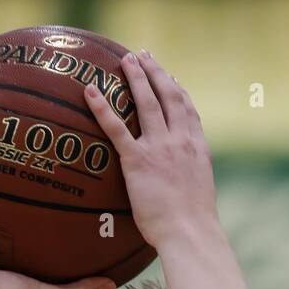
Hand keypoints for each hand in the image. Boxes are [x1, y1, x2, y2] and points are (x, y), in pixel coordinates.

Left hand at [84, 49, 219, 249]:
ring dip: (136, 77)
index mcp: (197, 148)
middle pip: (168, 96)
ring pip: (147, 102)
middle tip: (143, 56)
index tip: (171, 76)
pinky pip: (116, 129)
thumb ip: (189, 180)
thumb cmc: (193, 225)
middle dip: (156, 72)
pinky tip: (90, 92)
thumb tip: (180, 186)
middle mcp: (180, 141)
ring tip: (126, 60)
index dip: (178, 90)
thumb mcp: (198, 194)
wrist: (190, 233)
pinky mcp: (138, 161)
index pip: (188, 111)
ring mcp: (160, 148)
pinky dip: (102, 108)